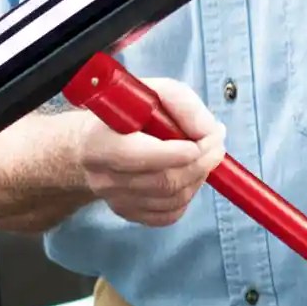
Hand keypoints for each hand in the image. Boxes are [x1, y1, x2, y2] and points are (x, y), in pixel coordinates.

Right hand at [78, 78, 225, 226]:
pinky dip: (189, 193)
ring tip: (203, 155)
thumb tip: (211, 130)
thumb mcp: (149, 91)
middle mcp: (104, 177)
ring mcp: (116, 200)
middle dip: (201, 162)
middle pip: (165, 180)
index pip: (143, 156)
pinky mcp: (128, 214)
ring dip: (199, 176)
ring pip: (173, 198)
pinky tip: (188, 174)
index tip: (206, 136)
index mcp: (100, 142)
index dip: (181, 151)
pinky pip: (170, 213)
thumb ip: (181, 103)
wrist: (89, 143)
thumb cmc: (124, 113)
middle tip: (216, 144)